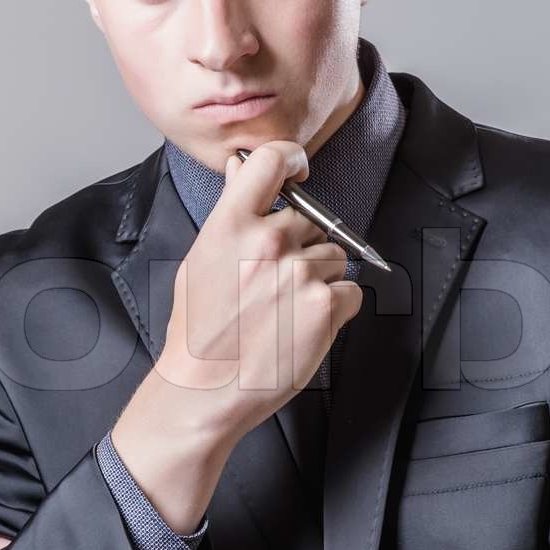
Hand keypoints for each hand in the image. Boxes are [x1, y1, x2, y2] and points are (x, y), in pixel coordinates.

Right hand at [158, 140, 362, 441]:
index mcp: (231, 225)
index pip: (273, 161)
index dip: (291, 160)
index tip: (297, 172)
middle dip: (301, 246)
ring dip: (319, 278)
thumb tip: (241, 168)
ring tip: (285, 309)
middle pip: (311, 221)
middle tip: (273, 282)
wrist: (205, 389)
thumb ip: (229, 211)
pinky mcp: (325, 305)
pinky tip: (302, 325)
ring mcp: (299, 274)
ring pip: (333, 256)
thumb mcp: (201, 259)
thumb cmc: (199, 331)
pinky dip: (334, 308)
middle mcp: (267, 243)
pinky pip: (349, 291)